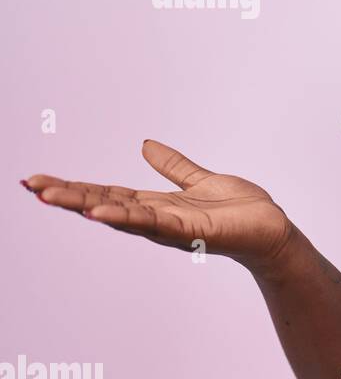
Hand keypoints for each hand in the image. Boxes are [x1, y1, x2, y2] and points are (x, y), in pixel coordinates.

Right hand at [21, 139, 296, 273]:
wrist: (272, 230)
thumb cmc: (241, 211)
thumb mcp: (200, 181)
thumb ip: (173, 166)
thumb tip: (144, 145)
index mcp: (156, 205)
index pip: (106, 193)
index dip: (74, 187)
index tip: (39, 180)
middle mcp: (157, 219)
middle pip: (103, 204)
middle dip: (67, 196)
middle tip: (31, 186)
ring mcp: (171, 228)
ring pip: (120, 214)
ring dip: (86, 205)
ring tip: (52, 197)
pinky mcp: (191, 233)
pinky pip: (153, 224)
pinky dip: (126, 218)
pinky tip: (100, 213)